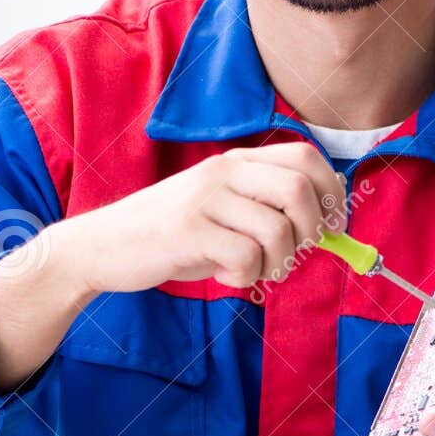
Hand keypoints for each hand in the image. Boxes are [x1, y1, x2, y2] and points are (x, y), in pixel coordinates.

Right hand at [0, 140, 343, 391]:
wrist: (102, 245)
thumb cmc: (170, 234)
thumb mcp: (220, 210)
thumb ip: (264, 209)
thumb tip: (327, 228)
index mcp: (235, 162)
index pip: (306, 158)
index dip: (332, 193)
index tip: (331, 226)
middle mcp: (223, 172)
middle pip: (299, 190)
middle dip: (311, 231)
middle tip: (292, 254)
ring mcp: (204, 200)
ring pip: (277, 229)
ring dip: (278, 262)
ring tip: (254, 270)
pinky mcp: (188, 231)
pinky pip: (246, 258)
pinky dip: (246, 277)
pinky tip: (226, 276)